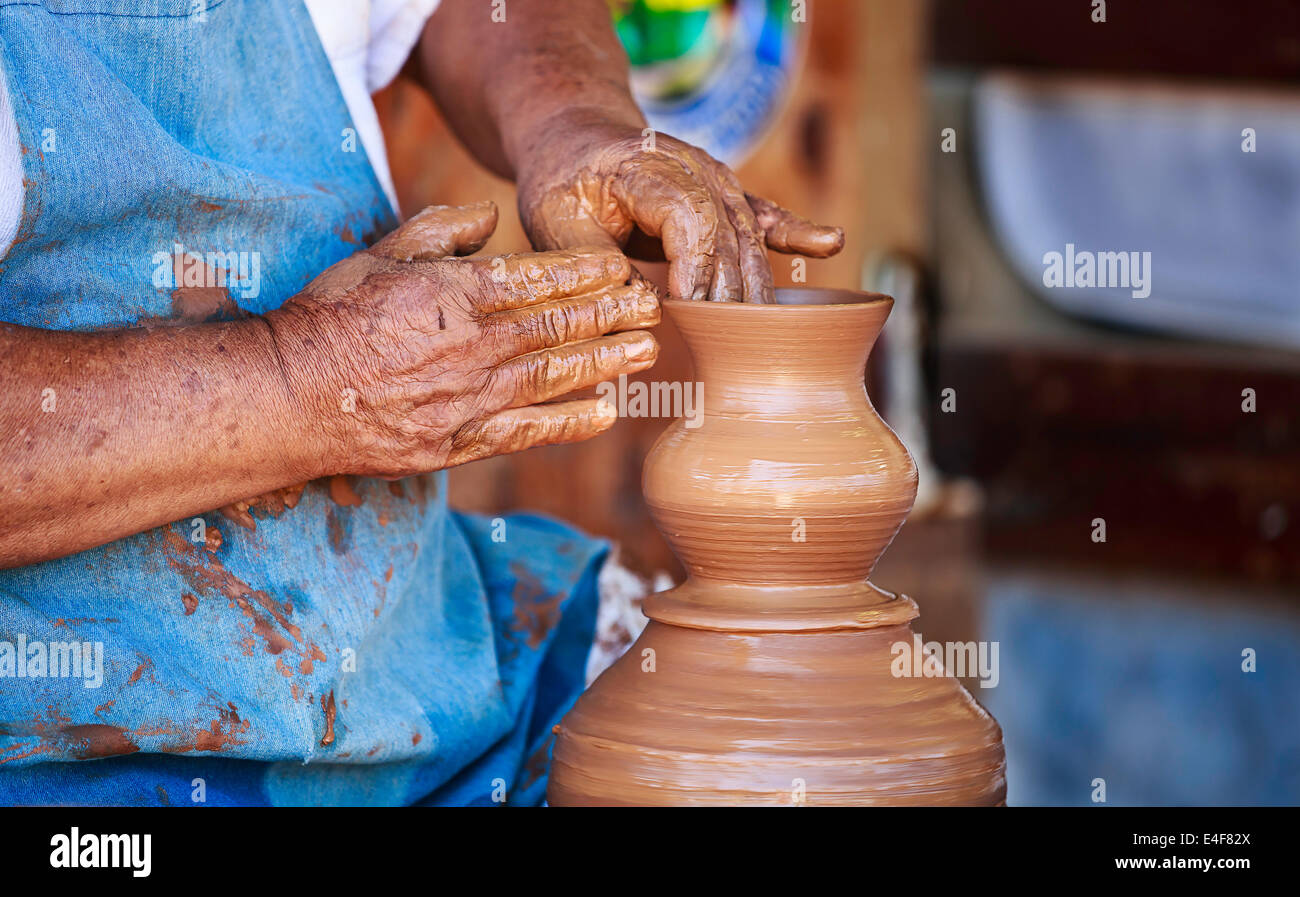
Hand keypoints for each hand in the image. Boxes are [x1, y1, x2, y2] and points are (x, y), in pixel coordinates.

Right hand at [264, 201, 658, 477]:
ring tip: (645, 352)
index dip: (586, 275)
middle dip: (611, 315)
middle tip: (654, 307)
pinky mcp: (458, 443)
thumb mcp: (379, 253)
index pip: (536, 280)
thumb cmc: (331, 317)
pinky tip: (605, 413)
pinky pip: (527, 432)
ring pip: (554, 377)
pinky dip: (569, 423)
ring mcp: (468, 399)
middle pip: (557, 327)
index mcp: (453, 295)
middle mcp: (471, 347)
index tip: (623, 270)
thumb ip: (440, 231)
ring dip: (605, 363)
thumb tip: (491, 215)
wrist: (288, 396)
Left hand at [515, 110, 844, 302]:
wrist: (577, 144)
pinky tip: (829, 243)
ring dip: (755, 287)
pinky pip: (767, 216)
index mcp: (647, 167)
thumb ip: (598, 265)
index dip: (695, 265)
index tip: (686, 308)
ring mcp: (716, 179)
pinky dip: (797, 233)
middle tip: (723, 342)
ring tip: (766, 334)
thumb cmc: (563, 187)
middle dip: (727, 291)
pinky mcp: (729, 196)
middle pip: (726, 233)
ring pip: (748, 237)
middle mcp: (692, 168)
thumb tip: (642, 307)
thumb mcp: (557, 225)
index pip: (689, 216)